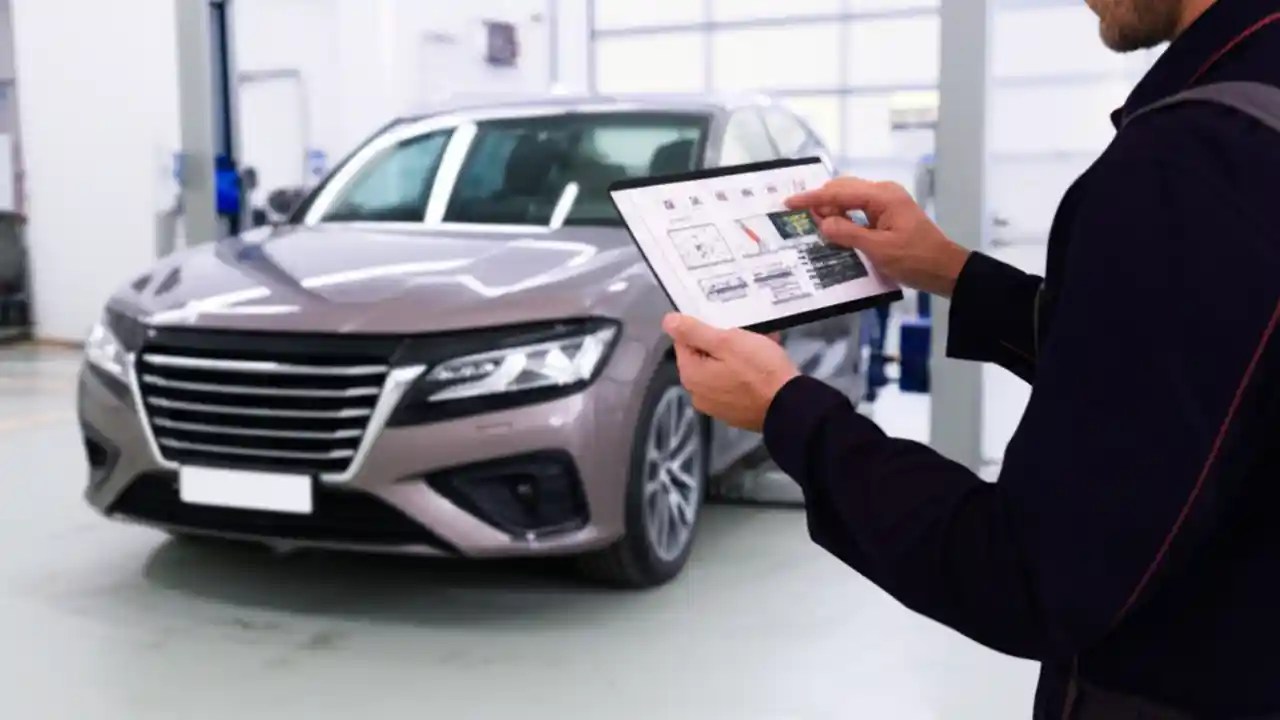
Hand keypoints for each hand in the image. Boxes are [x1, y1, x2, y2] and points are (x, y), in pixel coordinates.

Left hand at [662, 313, 798, 431]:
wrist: (791, 406)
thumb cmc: (758, 369)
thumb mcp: (726, 342)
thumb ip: (694, 331)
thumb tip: (667, 321)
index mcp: (691, 375)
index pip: (684, 341)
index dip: (704, 328)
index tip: (726, 323)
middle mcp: (697, 394)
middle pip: (704, 357)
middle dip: (724, 342)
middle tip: (748, 332)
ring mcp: (717, 407)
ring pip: (721, 370)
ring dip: (737, 355)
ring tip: (762, 343)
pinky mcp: (735, 413)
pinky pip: (734, 385)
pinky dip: (745, 373)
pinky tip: (765, 363)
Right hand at [787, 177, 970, 297]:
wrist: (945, 269)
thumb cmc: (915, 259)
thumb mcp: (878, 250)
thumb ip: (848, 234)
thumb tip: (823, 222)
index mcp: (883, 197)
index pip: (840, 192)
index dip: (813, 198)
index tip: (790, 202)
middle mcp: (884, 193)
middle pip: (844, 190)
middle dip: (822, 202)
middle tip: (803, 220)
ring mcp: (887, 203)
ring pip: (850, 199)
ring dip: (832, 211)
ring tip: (816, 226)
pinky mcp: (887, 215)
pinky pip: (859, 210)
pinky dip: (844, 218)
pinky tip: (834, 229)